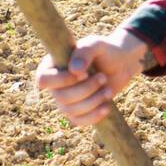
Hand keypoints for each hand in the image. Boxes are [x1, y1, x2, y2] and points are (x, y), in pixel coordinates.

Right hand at [33, 28, 150, 126]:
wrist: (121, 64)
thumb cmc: (104, 51)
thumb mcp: (95, 44)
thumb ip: (84, 51)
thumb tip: (75, 70)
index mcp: (52, 66)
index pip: (43, 79)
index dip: (63, 80)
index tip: (84, 73)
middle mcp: (55, 85)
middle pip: (60, 97)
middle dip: (86, 89)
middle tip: (102, 77)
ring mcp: (65, 99)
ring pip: (70, 110)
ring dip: (93, 101)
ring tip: (107, 89)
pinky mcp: (79, 110)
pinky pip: (78, 121)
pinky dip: (93, 116)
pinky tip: (107, 106)